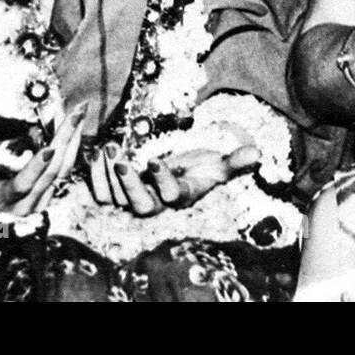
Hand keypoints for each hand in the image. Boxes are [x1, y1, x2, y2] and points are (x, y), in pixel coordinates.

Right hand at [0, 103, 85, 214]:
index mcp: (0, 201)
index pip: (21, 186)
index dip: (35, 169)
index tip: (48, 147)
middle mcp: (24, 204)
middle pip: (50, 172)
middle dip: (64, 138)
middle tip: (76, 111)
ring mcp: (40, 198)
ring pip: (63, 168)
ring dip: (73, 138)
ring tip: (80, 111)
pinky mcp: (50, 188)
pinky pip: (66, 166)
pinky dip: (71, 143)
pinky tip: (75, 123)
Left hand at [87, 143, 258, 215]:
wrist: (182, 172)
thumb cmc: (201, 167)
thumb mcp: (219, 163)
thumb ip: (235, 161)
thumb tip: (257, 154)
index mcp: (181, 196)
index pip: (171, 196)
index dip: (163, 181)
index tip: (155, 160)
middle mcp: (157, 203)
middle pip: (139, 205)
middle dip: (129, 184)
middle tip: (123, 160)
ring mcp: (135, 199)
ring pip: (116, 199)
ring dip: (110, 176)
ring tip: (110, 148)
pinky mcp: (119, 193)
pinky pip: (102, 192)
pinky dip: (97, 175)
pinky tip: (99, 153)